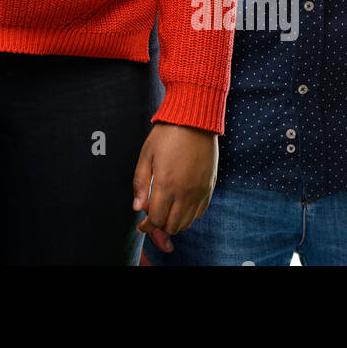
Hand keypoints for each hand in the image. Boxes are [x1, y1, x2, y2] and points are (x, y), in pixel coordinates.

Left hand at [132, 122, 217, 253]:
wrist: (194, 121)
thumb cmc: (167, 135)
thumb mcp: (146, 155)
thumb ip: (140, 183)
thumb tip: (136, 207)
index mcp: (166, 185)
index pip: (156, 220)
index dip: (147, 226)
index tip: (141, 225)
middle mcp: (185, 193)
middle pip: (172, 226)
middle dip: (160, 226)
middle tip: (152, 217)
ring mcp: (199, 191)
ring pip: (187, 222)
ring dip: (175, 222)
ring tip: (166, 211)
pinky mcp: (209, 187)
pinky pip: (200, 212)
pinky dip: (189, 215)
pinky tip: (181, 205)